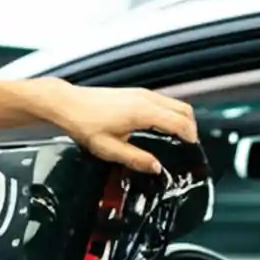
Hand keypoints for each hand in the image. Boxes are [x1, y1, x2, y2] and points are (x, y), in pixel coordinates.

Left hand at [44, 81, 197, 173]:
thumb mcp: (108, 149)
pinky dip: (171, 113)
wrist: (66, 103)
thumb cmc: (84, 124)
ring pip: (175, 103)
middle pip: (184, 110)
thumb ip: (135, 158)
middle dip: (191, 128)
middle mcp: (146, 98)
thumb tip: (155, 167)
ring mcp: (141, 93)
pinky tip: (161, 128)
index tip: (192, 150)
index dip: (190, 137)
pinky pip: (163, 101)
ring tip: (177, 139)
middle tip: (187, 147)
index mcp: (143, 112)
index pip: (179, 122)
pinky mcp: (135, 92)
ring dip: (181, 119)